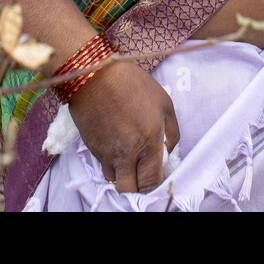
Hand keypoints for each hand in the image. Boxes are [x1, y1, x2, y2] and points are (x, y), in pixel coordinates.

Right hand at [67, 57, 180, 193]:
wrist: (96, 74)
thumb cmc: (133, 84)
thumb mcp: (164, 102)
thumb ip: (171, 131)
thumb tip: (168, 149)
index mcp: (149, 143)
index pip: (151, 182)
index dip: (154, 183)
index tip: (156, 174)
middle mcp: (127, 154)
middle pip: (130, 189)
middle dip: (137, 185)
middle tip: (141, 171)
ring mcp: (107, 153)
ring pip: (115, 180)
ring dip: (122, 174)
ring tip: (128, 157)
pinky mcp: (92, 148)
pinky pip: (103, 165)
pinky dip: (110, 161)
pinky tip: (115, 144)